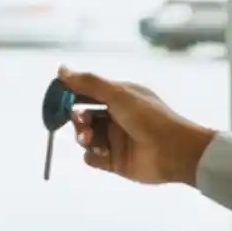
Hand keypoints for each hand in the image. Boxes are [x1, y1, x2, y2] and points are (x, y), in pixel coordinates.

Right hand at [60, 66, 216, 185]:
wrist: (174, 151)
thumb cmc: (148, 117)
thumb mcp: (117, 94)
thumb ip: (88, 83)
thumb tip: (61, 69)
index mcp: (118, 98)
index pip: (88, 93)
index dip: (71, 94)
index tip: (57, 97)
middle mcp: (115, 117)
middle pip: (83, 116)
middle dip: (77, 118)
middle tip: (81, 121)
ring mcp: (114, 140)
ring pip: (85, 137)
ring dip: (83, 137)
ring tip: (90, 139)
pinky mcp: (114, 161)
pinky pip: (92, 158)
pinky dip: (93, 155)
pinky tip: (103, 154)